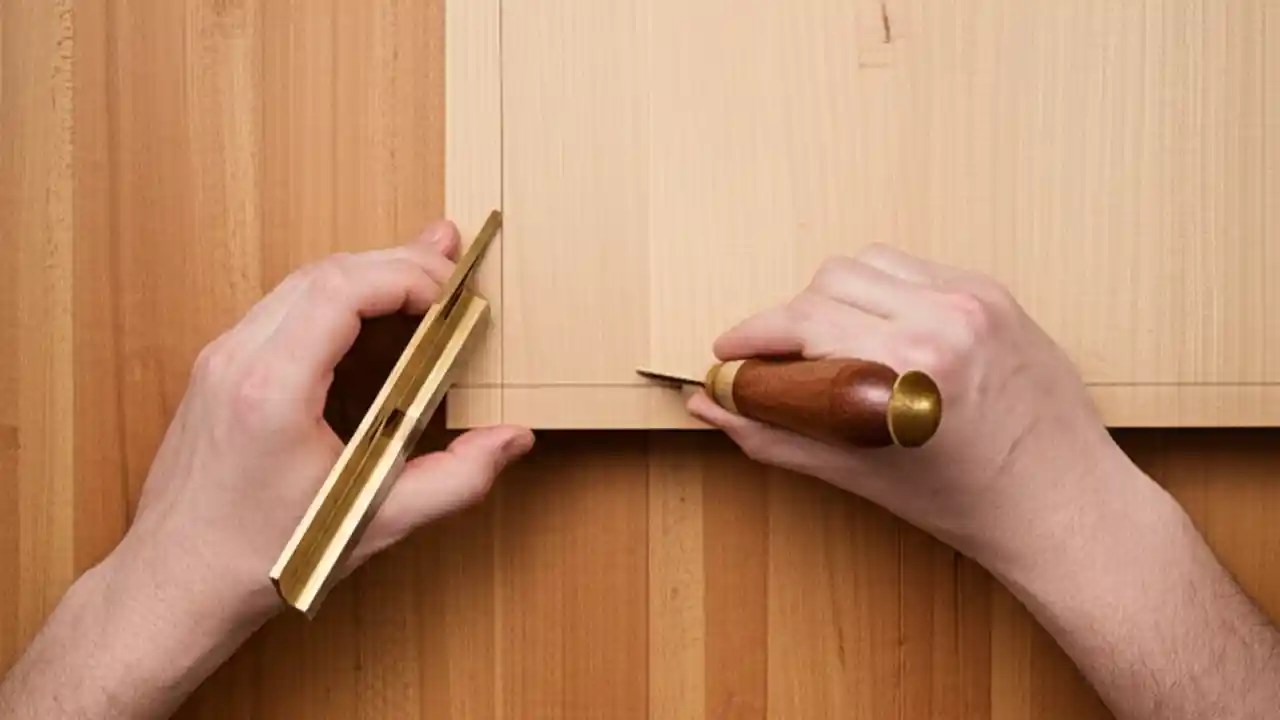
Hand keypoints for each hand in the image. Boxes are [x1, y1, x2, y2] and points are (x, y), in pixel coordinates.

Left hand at [112, 220, 532, 627]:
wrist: (176, 582)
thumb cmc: (264, 559)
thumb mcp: (374, 522)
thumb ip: (455, 479)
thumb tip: (511, 438)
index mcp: (271, 391)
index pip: (341, 289)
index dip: (406, 276)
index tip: (452, 297)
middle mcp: (237, 359)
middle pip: (326, 271)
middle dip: (398, 264)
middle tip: (454, 276)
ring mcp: (221, 357)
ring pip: (302, 281)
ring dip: (368, 275)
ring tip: (426, 280)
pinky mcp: (219, 366)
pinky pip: (284, 307)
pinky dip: (337, 297)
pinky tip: (375, 311)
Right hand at [688, 245, 1141, 574]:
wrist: (1066, 505)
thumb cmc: (971, 504)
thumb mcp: (858, 474)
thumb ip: (772, 434)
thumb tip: (710, 408)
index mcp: (908, 365)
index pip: (800, 320)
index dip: (750, 336)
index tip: (727, 355)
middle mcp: (943, 317)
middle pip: (825, 283)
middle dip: (788, 320)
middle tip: (777, 363)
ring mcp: (974, 299)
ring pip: (865, 264)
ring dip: (832, 297)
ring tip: (830, 345)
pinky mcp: (994, 293)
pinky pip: (912, 269)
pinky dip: (880, 293)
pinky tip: (878, 333)